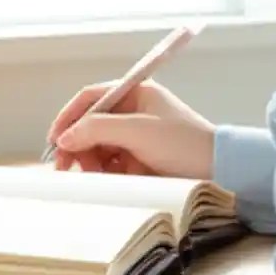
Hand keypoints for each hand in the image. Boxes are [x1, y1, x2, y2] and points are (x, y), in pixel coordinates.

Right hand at [46, 80, 214, 179]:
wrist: (221, 172)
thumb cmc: (183, 144)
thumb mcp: (137, 130)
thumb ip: (97, 129)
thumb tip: (63, 138)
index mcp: (135, 93)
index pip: (90, 98)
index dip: (69, 116)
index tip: (54, 139)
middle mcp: (133, 112)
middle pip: (90, 124)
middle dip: (76, 144)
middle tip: (64, 166)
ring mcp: (136, 137)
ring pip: (98, 146)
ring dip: (89, 161)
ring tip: (92, 176)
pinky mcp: (139, 160)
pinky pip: (110, 164)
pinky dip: (103, 173)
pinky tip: (105, 181)